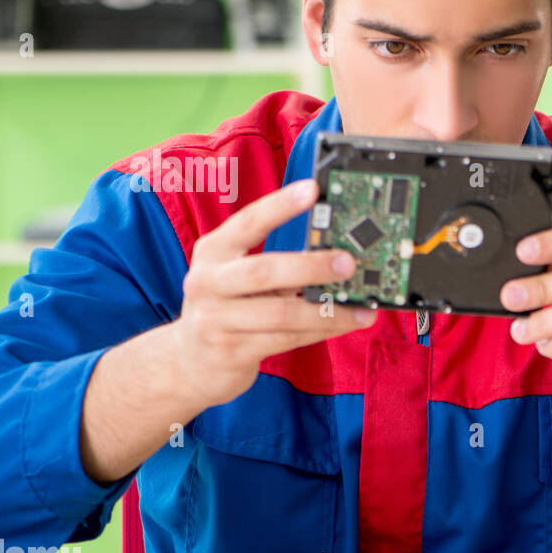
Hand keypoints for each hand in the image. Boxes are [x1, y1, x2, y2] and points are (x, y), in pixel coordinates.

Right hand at [169, 179, 376, 406]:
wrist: (190, 362)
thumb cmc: (227, 308)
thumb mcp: (236, 277)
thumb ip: (274, 262)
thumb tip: (335, 253)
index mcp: (213, 251)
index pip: (249, 222)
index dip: (280, 205)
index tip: (313, 190)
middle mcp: (207, 282)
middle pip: (265, 271)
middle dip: (311, 266)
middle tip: (348, 263)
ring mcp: (215, 320)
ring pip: (282, 312)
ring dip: (328, 310)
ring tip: (361, 307)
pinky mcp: (230, 351)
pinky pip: (286, 339)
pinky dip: (321, 330)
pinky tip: (343, 324)